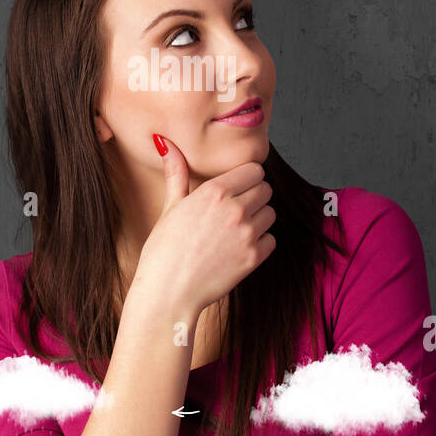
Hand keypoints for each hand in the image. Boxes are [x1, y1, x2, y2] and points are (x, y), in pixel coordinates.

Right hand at [132, 138, 275, 314]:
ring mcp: (247, 234)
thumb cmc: (164, 251)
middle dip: (253, 196)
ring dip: (258, 219)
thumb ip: (176, 173)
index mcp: (215, 191)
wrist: (168, 292)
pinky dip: (260, 243)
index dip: (246, 179)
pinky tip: (238, 248)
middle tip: (234, 211)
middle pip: (265, 189)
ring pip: (271, 213)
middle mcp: (235, 209)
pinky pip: (271, 240)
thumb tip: (164, 143)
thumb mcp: (170, 207)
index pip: (254, 170)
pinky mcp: (254, 258)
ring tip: (235, 230)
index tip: (236, 188)